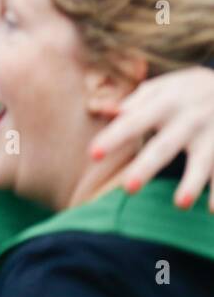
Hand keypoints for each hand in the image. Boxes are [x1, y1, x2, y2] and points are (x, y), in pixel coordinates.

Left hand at [91, 65, 213, 208]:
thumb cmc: (190, 89)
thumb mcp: (164, 86)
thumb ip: (135, 102)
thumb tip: (103, 110)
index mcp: (165, 103)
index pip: (133, 122)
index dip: (113, 138)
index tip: (93, 155)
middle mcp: (188, 119)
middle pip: (164, 146)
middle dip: (147, 167)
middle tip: (128, 189)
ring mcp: (212, 134)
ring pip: (202, 161)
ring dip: (191, 183)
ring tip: (181, 205)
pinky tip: (211, 210)